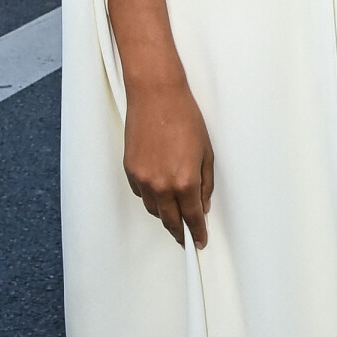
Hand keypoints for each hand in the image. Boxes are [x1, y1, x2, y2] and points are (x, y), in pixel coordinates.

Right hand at [122, 72, 213, 246]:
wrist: (157, 96)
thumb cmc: (184, 117)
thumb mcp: (206, 151)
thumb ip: (205, 183)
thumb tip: (202, 205)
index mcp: (185, 181)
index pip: (191, 218)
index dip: (197, 232)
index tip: (199, 240)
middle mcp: (162, 185)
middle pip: (170, 221)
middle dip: (179, 231)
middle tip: (186, 235)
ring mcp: (143, 179)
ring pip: (154, 209)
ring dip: (165, 213)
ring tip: (174, 210)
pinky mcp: (130, 171)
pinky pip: (141, 194)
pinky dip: (151, 196)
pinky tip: (159, 188)